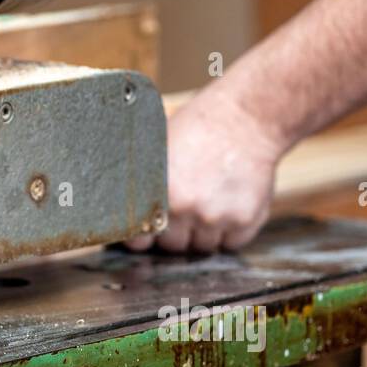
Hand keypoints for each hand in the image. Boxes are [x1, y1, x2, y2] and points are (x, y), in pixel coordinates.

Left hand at [128, 87, 285, 253]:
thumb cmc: (198, 128)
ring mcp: (218, 217)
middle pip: (172, 246)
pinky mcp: (246, 220)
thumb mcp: (158, 149)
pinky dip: (230, 232)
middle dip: (174, 232)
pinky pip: (232, 244)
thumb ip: (144, 183)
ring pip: (202, 247)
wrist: (245, 118)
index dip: (142, 236)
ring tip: (206, 202)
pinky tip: (227, 205)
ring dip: (202, 233)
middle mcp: (187, 208)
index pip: (139, 240)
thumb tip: (120, 207)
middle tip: (183, 208)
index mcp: (160, 191)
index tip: (146, 230)